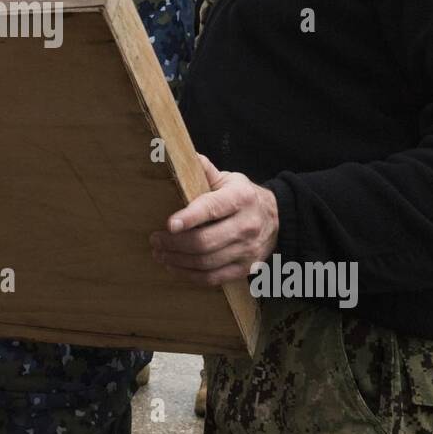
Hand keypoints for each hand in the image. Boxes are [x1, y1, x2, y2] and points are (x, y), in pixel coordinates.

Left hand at [150, 154, 278, 285]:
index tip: (170, 224)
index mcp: (240, 198)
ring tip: (160, 253)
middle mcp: (247, 225)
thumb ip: (204, 170)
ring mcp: (247, 250)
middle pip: (205, 241)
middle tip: (155, 240)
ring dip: (177, 260)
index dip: (190, 217)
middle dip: (174, 243)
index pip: (213, 208)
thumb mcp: (228, 179)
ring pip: (206, 262)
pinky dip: (190, 275)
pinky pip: (213, 278)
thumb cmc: (243, 196)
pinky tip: (175, 267)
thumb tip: (180, 155)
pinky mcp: (245, 269)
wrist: (277, 219)